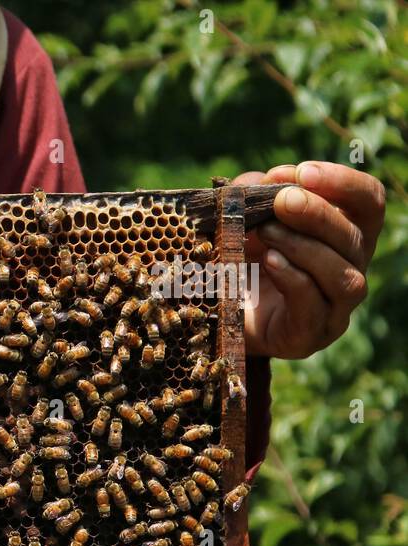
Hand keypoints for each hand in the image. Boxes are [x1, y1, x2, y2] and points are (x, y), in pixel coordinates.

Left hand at [234, 162, 384, 358]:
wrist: (213, 317)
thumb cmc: (236, 262)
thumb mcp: (242, 220)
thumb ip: (254, 195)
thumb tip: (269, 179)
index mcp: (345, 237)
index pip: (368, 203)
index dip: (343, 183)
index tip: (302, 171)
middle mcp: (350, 270)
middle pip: (356, 238)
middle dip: (318, 214)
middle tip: (281, 200)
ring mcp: (334, 308)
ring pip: (343, 275)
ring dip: (305, 247)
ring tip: (266, 232)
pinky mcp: (309, 336)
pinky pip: (314, 306)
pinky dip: (294, 279)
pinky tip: (271, 262)